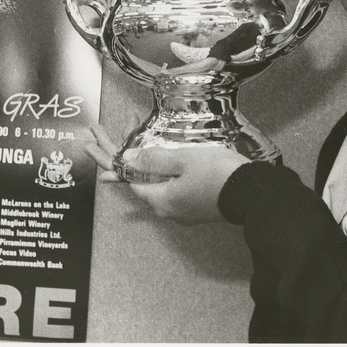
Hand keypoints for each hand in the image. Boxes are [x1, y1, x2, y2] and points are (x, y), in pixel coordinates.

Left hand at [82, 124, 247, 224]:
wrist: (254, 193)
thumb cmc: (219, 175)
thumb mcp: (181, 159)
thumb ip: (152, 159)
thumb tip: (128, 159)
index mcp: (160, 199)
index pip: (127, 178)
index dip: (110, 158)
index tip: (93, 144)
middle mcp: (169, 209)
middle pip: (137, 180)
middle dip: (119, 156)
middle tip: (99, 137)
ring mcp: (184, 209)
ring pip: (155, 182)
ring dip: (141, 160)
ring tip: (127, 141)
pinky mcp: (197, 205)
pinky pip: (170, 186)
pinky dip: (159, 169)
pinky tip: (159, 159)